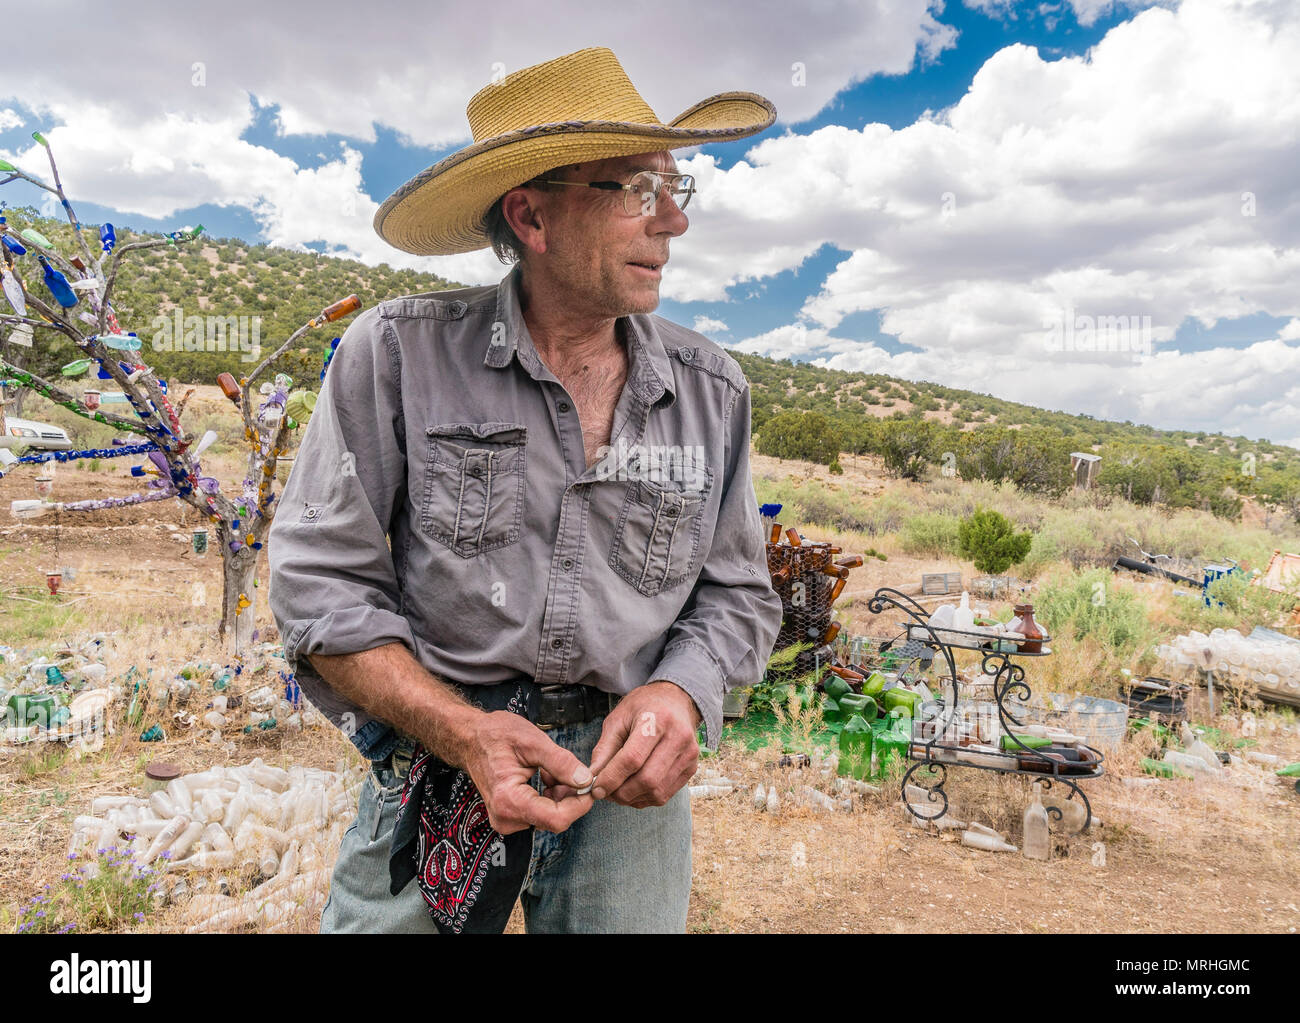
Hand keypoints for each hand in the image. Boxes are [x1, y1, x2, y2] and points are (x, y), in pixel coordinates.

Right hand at [452, 709, 595, 834]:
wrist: (471, 738)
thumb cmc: (495, 735)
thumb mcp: (533, 741)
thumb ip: (561, 763)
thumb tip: (585, 780)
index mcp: (509, 800)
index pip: (557, 819)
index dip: (579, 804)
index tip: (589, 785)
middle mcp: (506, 817)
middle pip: (555, 819)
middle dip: (570, 797)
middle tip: (573, 771)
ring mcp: (507, 819)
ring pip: (550, 816)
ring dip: (561, 795)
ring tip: (553, 769)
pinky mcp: (511, 816)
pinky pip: (541, 813)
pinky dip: (550, 796)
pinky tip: (546, 777)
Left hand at [581, 681, 701, 808]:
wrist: (675, 700)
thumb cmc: (644, 707)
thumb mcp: (618, 719)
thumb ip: (604, 749)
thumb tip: (592, 778)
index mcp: (657, 719)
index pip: (632, 759)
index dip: (611, 778)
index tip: (596, 789)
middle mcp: (678, 737)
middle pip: (647, 780)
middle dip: (621, 793)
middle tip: (605, 792)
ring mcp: (688, 755)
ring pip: (657, 792)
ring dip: (632, 798)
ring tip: (617, 791)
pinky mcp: (692, 768)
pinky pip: (665, 795)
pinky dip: (645, 798)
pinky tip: (634, 790)